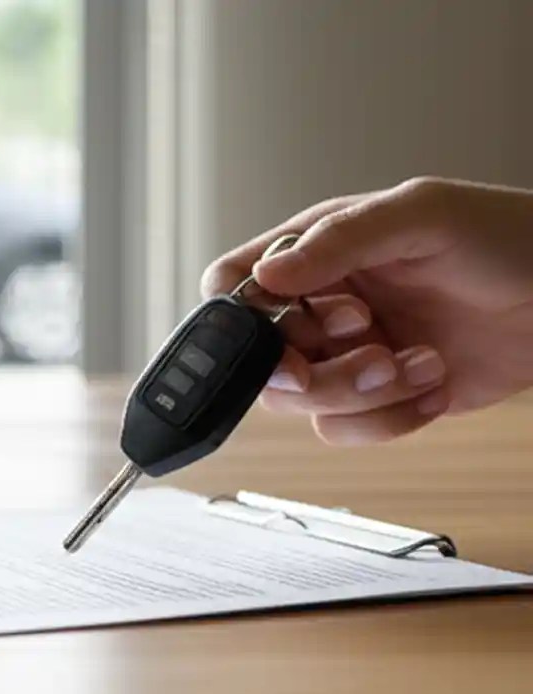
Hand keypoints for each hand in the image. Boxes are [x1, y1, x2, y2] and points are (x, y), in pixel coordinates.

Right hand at [202, 177, 532, 444]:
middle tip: (372, 349)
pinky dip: (391, 420)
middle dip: (318, 368)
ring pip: (301, 403)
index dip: (246, 320)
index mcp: (312, 251)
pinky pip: (345, 430)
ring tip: (420, 362)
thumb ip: (337, 241)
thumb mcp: (420, 217)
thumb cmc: (507, 237)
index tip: (292, 335)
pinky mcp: (379, 396)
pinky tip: (435, 384)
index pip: (233, 287)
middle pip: (261, 360)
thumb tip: (264, 276)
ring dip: (362, 394)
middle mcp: (319, 304)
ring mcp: (347, 354)